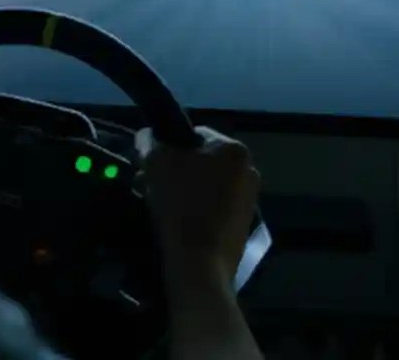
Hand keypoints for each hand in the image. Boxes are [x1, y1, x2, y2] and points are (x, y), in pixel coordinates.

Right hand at [135, 125, 263, 359]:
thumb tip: (148, 136)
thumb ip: (150, 141)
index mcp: (234, 148)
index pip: (194, 135)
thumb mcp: (156, 162)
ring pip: (207, 186)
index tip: (151, 165)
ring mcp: (250, 199)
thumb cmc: (180, 204)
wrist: (200, 264)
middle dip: (176, 170)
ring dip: (185, 191)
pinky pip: (214, 209)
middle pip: (203, 161)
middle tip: (151, 186)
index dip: (168, 147)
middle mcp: (250, 169)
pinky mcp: (243, 225)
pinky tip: (178, 224)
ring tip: (161, 207)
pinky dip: (196, 211)